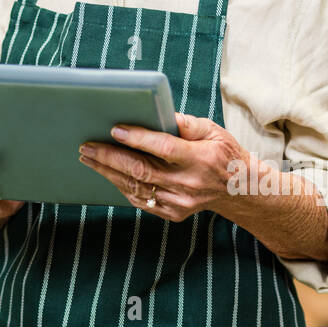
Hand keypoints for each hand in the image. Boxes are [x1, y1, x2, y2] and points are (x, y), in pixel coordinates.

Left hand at [78, 112, 247, 221]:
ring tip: (89, 158)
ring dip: (108, 172)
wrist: (240, 190)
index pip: (164, 148)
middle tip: (87, 146)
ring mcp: (180, 202)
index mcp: (201, 159)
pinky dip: (122, 186)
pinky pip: (141, 200)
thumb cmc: (224, 154)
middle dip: (109, 157)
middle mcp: (189, 183)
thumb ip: (186, 123)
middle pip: (142, 170)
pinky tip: (108, 174)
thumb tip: (157, 113)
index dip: (138, 138)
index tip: (115, 129)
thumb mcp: (213, 131)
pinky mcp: (174, 213)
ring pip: (137, 187)